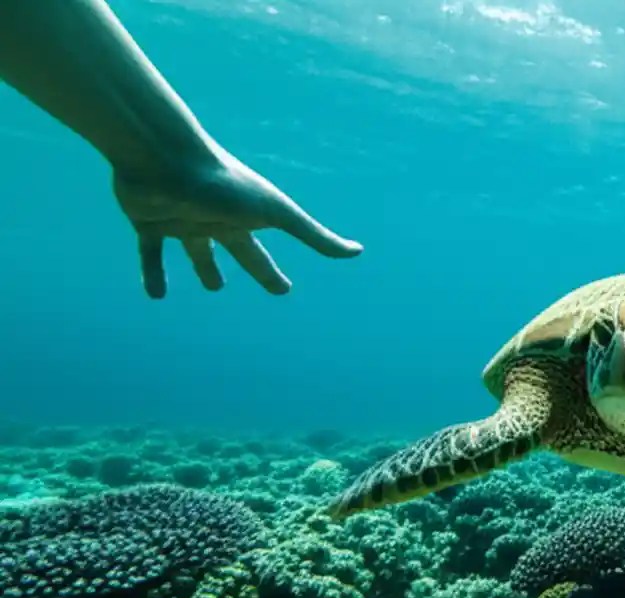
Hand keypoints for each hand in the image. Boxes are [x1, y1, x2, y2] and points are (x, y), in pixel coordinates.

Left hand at [111, 146, 361, 298]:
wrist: (166, 157)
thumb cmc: (223, 184)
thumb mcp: (276, 212)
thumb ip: (313, 235)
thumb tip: (358, 252)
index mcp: (241, 221)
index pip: (260, 256)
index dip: (270, 276)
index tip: (283, 290)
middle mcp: (214, 221)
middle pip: (239, 251)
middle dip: (255, 268)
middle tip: (273, 286)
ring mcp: (181, 221)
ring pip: (195, 250)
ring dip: (204, 268)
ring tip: (213, 286)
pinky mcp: (148, 222)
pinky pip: (150, 252)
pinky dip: (153, 272)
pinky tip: (156, 295)